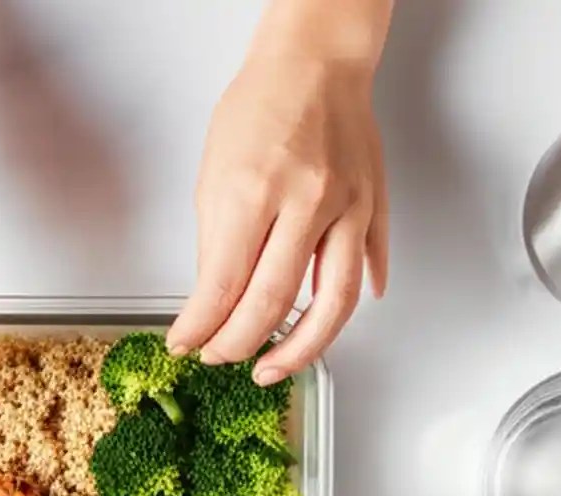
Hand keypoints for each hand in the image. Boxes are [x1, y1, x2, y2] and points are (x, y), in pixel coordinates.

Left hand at [168, 0, 391, 385]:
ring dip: (300, 349)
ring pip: (332, 305)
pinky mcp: (373, 210)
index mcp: (255, 190)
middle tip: (223, 359)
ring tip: (274, 366)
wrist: (317, 64)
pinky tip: (327, 323)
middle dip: (239, 345)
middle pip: (274, 303)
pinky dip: (351, 304)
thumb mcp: (214, 172)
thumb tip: (213, 301)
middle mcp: (308, 203)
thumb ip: (217, 243)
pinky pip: (366, 269)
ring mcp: (348, 209)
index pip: (224, 285)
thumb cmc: (262, 105)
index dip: (201, 328)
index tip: (187, 344)